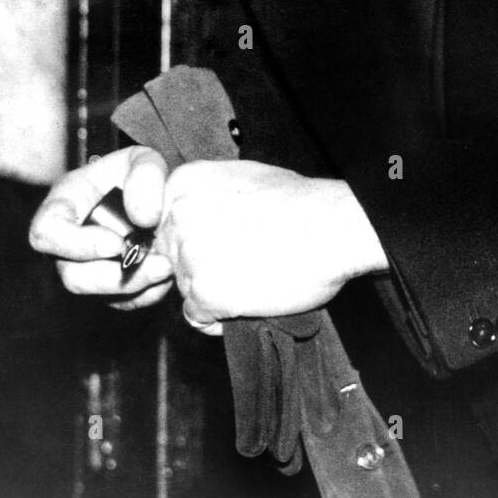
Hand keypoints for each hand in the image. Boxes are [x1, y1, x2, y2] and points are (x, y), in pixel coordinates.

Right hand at [28, 147, 174, 310]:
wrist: (153, 196)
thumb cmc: (136, 174)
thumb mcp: (143, 159)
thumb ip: (146, 175)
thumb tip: (144, 218)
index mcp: (62, 206)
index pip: (46, 234)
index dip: (77, 245)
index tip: (117, 243)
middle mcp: (67, 244)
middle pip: (72, 277)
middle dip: (114, 276)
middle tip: (156, 261)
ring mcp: (87, 268)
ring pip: (98, 295)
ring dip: (135, 286)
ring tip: (167, 266)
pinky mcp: (109, 287)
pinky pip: (122, 303)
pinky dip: (147, 293)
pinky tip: (167, 273)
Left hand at [154, 161, 388, 332]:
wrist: (330, 227)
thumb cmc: (300, 202)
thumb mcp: (245, 179)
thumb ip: (211, 197)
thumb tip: (205, 217)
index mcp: (184, 183)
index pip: (167, 223)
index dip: (194, 239)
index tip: (221, 244)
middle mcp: (176, 217)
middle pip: (173, 256)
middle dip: (202, 266)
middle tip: (241, 265)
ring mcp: (187, 256)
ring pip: (185, 288)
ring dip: (212, 293)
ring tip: (251, 282)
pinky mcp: (203, 293)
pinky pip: (197, 317)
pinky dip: (219, 319)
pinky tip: (247, 304)